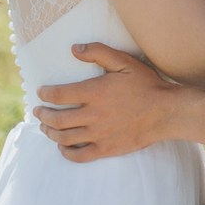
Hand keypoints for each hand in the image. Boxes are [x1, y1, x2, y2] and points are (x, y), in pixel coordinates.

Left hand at [33, 43, 183, 162]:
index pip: (59, 95)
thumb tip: (74, 49)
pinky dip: (66, 152)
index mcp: (95, 92)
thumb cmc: (146, 85)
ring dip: (50, 133)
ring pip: (64, 137)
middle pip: (57, 119)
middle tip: (37, 111)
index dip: (45, 94)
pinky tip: (62, 146)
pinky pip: (79, 155)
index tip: (40, 93)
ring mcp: (99, 134)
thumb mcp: (124, 62)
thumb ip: (98, 52)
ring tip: (45, 128)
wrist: (166, 112)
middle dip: (42, 115)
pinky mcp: (106, 149)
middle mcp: (93, 115)